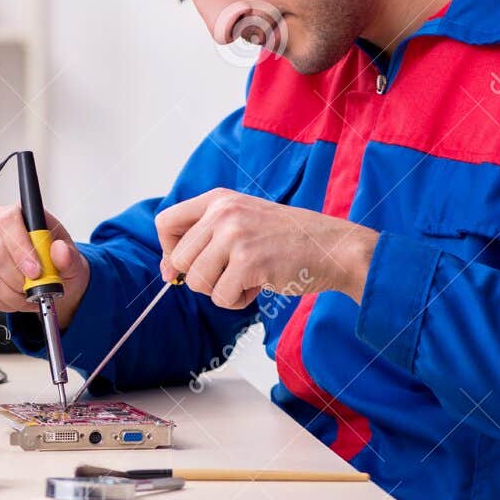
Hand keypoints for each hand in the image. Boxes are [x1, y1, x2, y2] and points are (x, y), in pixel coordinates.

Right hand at [0, 204, 89, 326]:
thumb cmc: (58, 262)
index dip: (20, 250)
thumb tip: (60, 251)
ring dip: (14, 295)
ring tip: (31, 296)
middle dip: (19, 279)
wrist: (52, 279)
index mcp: (18, 214)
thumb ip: (68, 256)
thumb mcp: (72, 259)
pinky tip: (18, 299)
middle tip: (36, 289)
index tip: (36, 272)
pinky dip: (4, 302)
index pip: (8, 223)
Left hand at [155, 189, 377, 308]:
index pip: (164, 222)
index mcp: (218, 199)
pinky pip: (222, 298)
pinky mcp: (249, 262)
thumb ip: (205, 238)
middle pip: (178, 260)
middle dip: (201, 278)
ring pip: (197, 282)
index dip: (168, 251)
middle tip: (231, 274)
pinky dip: (239, 301)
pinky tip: (260, 285)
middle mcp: (222, 213)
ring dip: (221, 290)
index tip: (184, 266)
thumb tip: (167, 272)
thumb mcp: (243, 221)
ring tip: (249, 277)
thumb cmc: (289, 240)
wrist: (334, 248)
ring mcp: (235, 236)